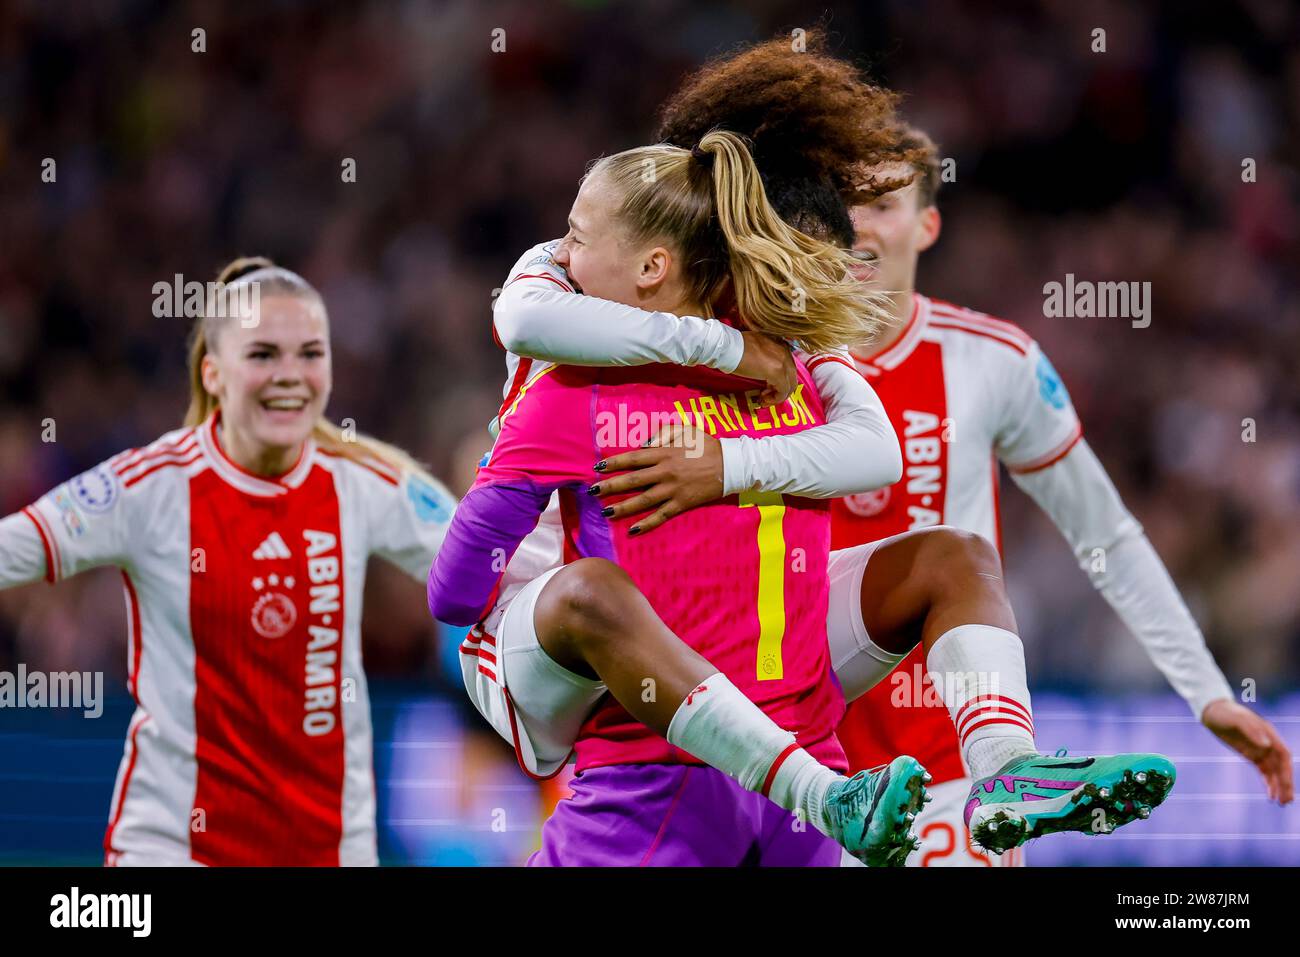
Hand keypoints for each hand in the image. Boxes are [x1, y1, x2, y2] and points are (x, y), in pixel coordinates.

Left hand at [588, 425, 722, 533]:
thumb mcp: (685, 430)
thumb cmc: (706, 445)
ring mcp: (672, 490)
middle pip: (632, 480)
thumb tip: (642, 445)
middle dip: (610, 486)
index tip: (598, 467)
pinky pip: (661, 516)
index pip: (632, 459)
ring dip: (623, 507)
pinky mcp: (681, 504)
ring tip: (606, 512)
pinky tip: (633, 530)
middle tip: (593, 491)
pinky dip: (647, 524)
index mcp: (663, 453)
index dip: (613, 463)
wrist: (731, 465)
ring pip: (642, 500)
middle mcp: (664, 472)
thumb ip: (662, 434)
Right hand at [733, 331, 795, 406]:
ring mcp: (783, 363)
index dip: (780, 380)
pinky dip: (776, 399)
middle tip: (766, 395)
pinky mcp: (777, 373)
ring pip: (790, 386)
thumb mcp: (756, 348)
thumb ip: (765, 356)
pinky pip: (783, 391)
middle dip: (780, 390)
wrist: (728, 347)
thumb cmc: (735, 347)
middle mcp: (785, 353)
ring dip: (778, 395)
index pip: (788, 367)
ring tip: (764, 399)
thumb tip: (763, 368)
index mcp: (781, 346)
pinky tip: (764, 400)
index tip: (767, 387)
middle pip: (792, 377)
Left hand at [1201, 698, 1293, 803]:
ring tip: (1282, 803)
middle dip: (1285, 783)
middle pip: (1281, 766)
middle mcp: (1268, 743)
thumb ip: (1251, 731)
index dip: (1286, 770)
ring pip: (1275, 771)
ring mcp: (1261, 750)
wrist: (1213, 711)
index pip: (1283, 754)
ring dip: (1279, 786)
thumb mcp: (1237, 719)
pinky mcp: (1252, 755)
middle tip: (1287, 801)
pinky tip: (1270, 795)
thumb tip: (1267, 745)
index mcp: (1269, 734)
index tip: (1286, 784)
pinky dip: (1269, 783)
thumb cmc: (1226, 713)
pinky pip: (1264, 771)